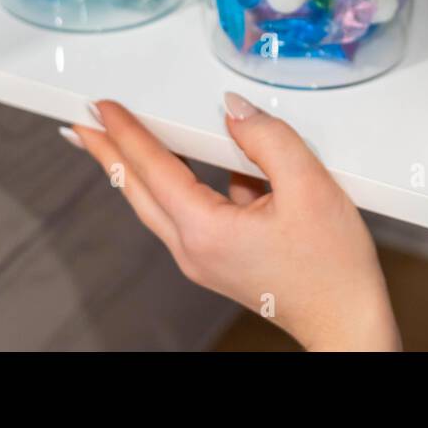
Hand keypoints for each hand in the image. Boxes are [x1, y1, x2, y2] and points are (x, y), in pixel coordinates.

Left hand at [63, 93, 400, 351]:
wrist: (347, 321)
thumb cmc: (333, 268)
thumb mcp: (310, 186)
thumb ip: (267, 139)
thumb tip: (234, 112)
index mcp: (206, 230)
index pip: (152, 167)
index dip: (124, 131)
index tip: (101, 106)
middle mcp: (194, 249)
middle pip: (136, 190)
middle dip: (106, 152)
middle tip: (80, 123)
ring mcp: (203, 259)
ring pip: (158, 203)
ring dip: (137, 169)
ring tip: (119, 139)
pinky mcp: (219, 261)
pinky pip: (189, 212)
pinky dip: (181, 183)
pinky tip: (206, 163)